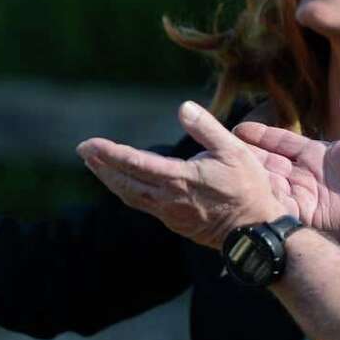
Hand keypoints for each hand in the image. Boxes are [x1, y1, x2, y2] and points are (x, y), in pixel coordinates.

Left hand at [76, 101, 293, 247]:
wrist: (256, 232)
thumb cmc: (249, 188)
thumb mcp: (233, 151)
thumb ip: (206, 128)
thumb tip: (183, 107)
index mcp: (179, 179)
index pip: (134, 164)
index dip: (108, 153)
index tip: (88, 143)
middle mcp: (168, 199)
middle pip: (124, 182)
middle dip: (101, 166)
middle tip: (83, 150)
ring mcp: (169, 214)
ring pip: (131, 196)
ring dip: (111, 179)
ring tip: (96, 165)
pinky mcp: (175, 223)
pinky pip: (144, 205)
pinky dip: (128, 191)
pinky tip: (126, 184)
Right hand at [233, 81, 339, 252]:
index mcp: (315, 155)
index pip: (281, 142)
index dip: (260, 136)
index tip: (238, 127)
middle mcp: (303, 175)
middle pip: (267, 161)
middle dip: (244, 153)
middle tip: (217, 144)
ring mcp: (300, 195)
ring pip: (266, 181)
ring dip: (247, 174)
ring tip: (222, 165)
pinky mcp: (302, 215)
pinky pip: (275, 204)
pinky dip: (260, 197)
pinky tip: (242, 189)